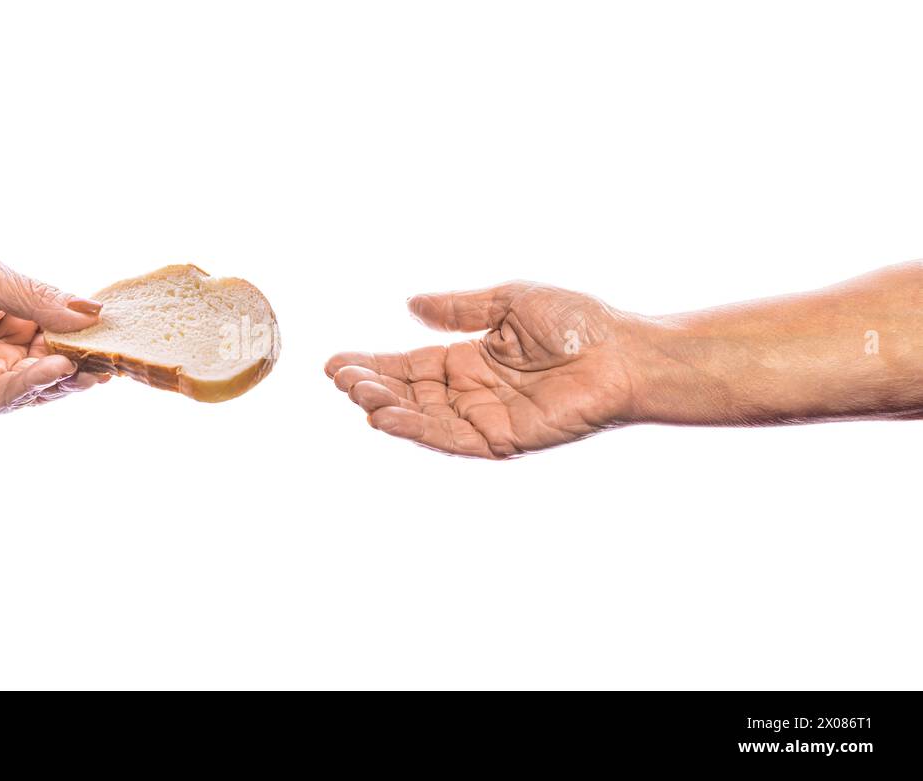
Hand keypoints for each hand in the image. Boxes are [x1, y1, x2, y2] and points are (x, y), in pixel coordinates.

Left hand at [0, 252, 109, 419]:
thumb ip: (40, 299)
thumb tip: (92, 311)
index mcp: (17, 319)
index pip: (64, 331)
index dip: (90, 333)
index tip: (120, 333)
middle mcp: (9, 352)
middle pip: (61, 362)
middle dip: (88, 361)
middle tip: (117, 357)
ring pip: (44, 385)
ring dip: (71, 378)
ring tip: (95, 368)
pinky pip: (15, 396)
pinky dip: (39, 384)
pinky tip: (58, 370)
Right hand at [326, 282, 644, 457]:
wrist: (623, 351)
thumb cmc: (578, 322)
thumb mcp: (507, 302)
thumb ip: (459, 308)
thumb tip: (411, 304)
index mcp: (469, 360)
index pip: (408, 366)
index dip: (373, 364)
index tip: (334, 363)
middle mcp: (470, 393)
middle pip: (408, 394)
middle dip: (371, 386)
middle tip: (339, 378)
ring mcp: (484, 418)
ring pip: (422, 418)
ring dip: (386, 407)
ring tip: (356, 395)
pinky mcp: (502, 439)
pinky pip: (450, 438)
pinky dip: (416, 429)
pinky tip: (386, 417)